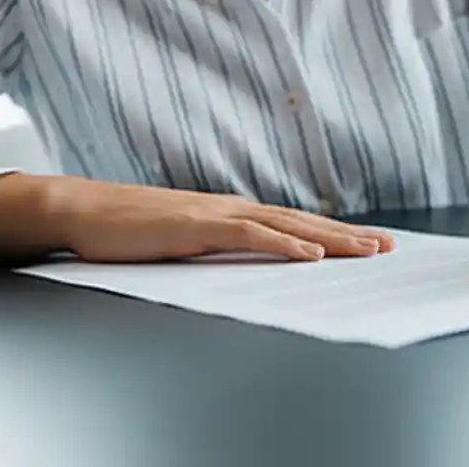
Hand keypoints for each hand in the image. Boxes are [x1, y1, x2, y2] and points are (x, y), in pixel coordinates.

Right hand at [0, 174, 393, 263]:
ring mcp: (216, 213)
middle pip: (301, 220)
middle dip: (348, 236)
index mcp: (230, 211)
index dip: (332, 233)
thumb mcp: (182, 239)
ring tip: (367, 251)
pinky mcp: (197, 226)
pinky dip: (284, 244)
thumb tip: (249, 261)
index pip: (292, 222)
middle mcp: (231, 206)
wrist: (81, 210)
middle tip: (387, 249)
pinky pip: (250, 236)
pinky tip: (310, 255)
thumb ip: (216, 245)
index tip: (367, 244)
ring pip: (287, 225)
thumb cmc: (127, 228)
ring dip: (331, 239)